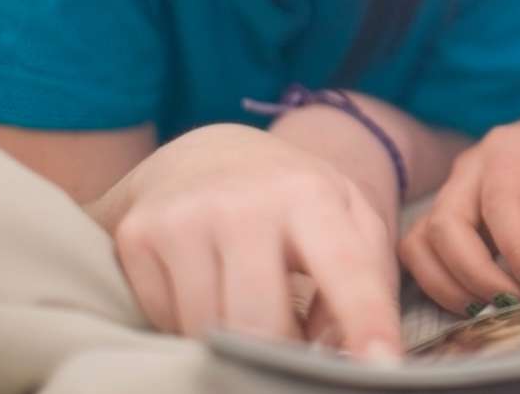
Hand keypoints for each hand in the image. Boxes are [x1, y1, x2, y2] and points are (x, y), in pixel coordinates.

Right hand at [88, 122, 401, 357]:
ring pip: (208, 331)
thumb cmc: (290, 198)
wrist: (207, 154)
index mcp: (310, 194)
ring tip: (250, 306)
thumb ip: (366, 278)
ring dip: (233, 340)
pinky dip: (189, 324)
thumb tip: (349, 352)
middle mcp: (244, 202)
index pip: (346, 269)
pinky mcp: (137, 235)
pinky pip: (164, 321)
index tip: (383, 365)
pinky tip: (206, 290)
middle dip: (279, 353)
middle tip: (290, 347)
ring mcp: (184, 217)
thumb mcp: (344, 216)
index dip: (365, 320)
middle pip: (260, 322)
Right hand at [399, 109, 519, 313]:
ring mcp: (449, 191)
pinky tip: (475, 303)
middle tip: (518, 305)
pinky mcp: (442, 214)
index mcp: (508, 149)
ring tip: (496, 310)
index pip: (500, 205)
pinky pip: (418, 252)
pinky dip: (438, 283)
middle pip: (445, 224)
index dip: (518, 253)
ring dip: (451, 285)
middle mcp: (468, 169)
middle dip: (477, 275)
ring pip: (421, 242)